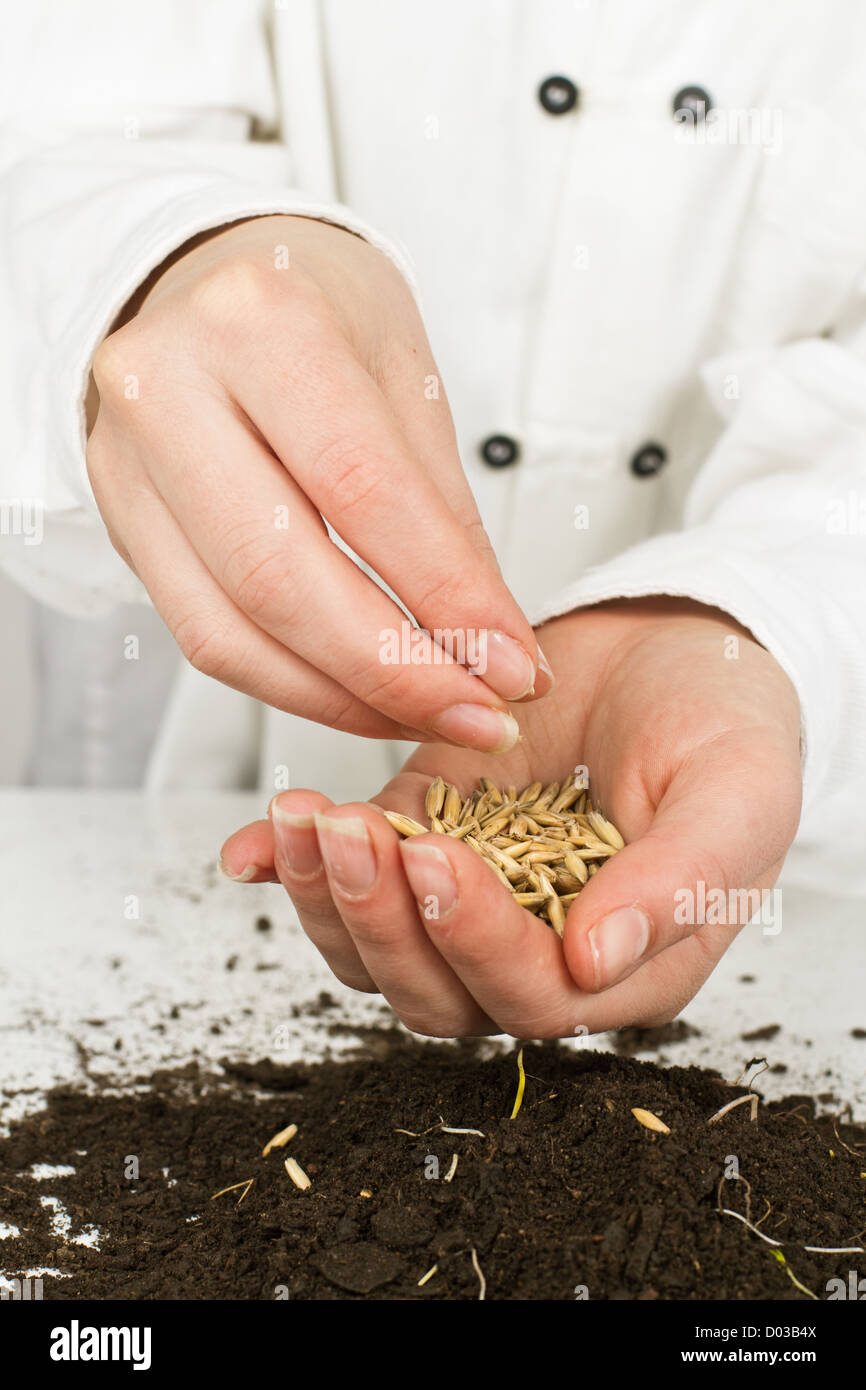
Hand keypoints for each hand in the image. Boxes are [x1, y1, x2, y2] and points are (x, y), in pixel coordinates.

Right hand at [86, 215, 548, 749]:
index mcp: (258, 323)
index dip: (446, 596)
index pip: (362, 489)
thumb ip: (443, 514)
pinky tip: (363, 695)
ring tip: (434, 712)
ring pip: (234, 630)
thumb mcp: (404, 377)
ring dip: (346, 697)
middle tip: (483, 713)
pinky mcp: (119, 524)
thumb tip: (493, 645)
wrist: (205, 278)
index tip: (514, 665)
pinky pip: (205, 639)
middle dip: (396, 670)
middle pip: (281, 576)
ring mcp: (124, 462)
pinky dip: (294, 685)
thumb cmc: (317, 312)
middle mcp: (167, 389)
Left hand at [220, 598, 801, 1036]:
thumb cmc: (725, 723)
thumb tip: (593, 960)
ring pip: (379, 951)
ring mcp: (469, 898)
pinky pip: (349, 881)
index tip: (439, 858)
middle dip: (384, 922)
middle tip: (352, 836)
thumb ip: (679, 882)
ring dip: (329, 899)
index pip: (533, 997)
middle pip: (437, 992)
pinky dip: (292, 872)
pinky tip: (256, 843)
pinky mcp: (419, 838)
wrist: (675, 645)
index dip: (476, 941)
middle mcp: (537, 950)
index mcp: (624, 965)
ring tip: (305, 821)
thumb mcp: (736, 793)